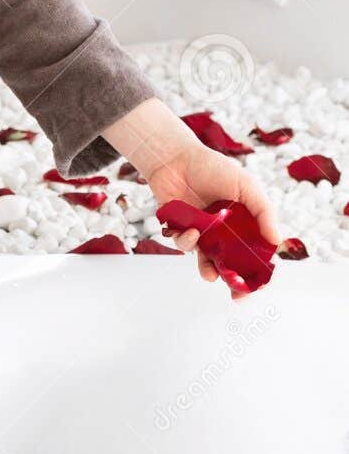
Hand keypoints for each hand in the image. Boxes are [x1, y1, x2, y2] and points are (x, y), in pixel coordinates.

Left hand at [145, 138, 278, 295]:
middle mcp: (223, 230)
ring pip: (206, 260)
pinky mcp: (180, 229)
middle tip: (236, 296)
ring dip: (208, 270)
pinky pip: (184, 245)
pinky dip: (188, 244)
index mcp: (243, 221)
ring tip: (210, 273)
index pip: (254, 251)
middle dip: (234, 283)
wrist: (175, 157)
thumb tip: (278, 241)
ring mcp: (201, 231)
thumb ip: (264, 212)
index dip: (257, 269)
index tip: (259, 284)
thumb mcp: (246, 186)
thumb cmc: (212, 167)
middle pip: (231, 263)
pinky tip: (192, 233)